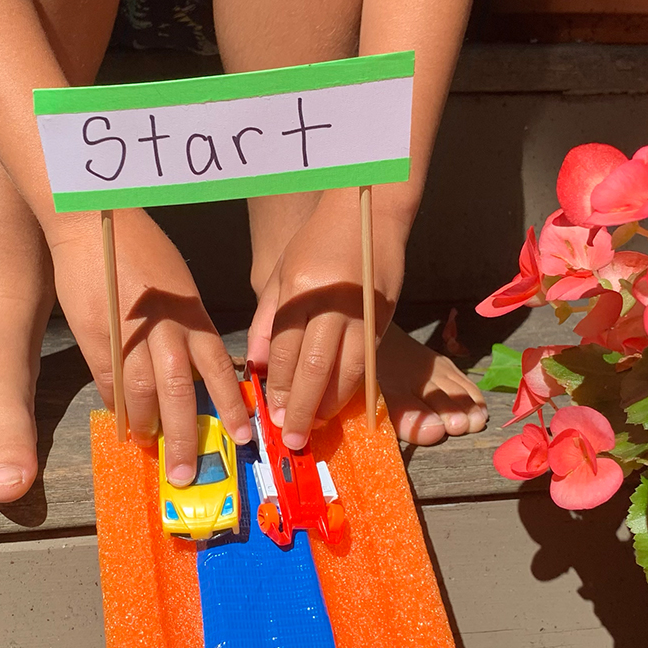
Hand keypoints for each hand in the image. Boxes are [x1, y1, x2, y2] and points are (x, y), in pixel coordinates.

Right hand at [49, 209, 250, 483]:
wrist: (94, 225)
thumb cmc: (139, 246)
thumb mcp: (179, 281)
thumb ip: (188, 318)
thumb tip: (195, 354)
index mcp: (192, 314)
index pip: (218, 369)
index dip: (229, 406)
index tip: (240, 436)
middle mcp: (167, 329)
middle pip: (181, 393)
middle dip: (186, 436)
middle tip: (186, 471)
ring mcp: (130, 336)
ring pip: (143, 395)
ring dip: (148, 427)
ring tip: (153, 449)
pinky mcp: (97, 340)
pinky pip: (109, 384)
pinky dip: (117, 408)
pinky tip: (123, 425)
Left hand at [247, 190, 404, 447]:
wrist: (370, 211)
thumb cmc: (318, 242)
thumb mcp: (283, 273)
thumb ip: (269, 321)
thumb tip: (261, 366)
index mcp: (302, 290)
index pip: (287, 350)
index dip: (280, 388)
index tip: (274, 415)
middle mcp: (335, 303)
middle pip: (316, 367)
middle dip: (303, 407)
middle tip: (293, 437)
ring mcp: (364, 310)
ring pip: (348, 371)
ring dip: (332, 404)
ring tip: (316, 425)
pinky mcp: (385, 316)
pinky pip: (367, 361)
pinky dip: (354, 386)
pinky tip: (341, 402)